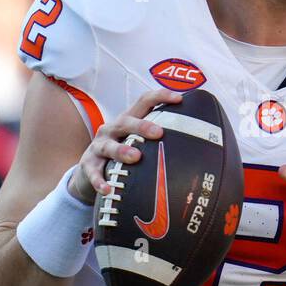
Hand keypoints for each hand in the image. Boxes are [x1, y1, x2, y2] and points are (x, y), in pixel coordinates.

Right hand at [68, 88, 182, 204]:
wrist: (88, 174)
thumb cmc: (122, 157)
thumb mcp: (137, 143)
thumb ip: (159, 142)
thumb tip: (198, 148)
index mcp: (127, 121)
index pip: (144, 102)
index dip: (161, 96)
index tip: (180, 98)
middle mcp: (112, 129)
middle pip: (126, 121)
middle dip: (142, 125)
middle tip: (159, 133)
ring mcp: (98, 146)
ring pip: (108, 146)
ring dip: (122, 150)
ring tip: (135, 157)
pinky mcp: (88, 165)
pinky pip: (93, 172)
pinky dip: (100, 181)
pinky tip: (108, 189)